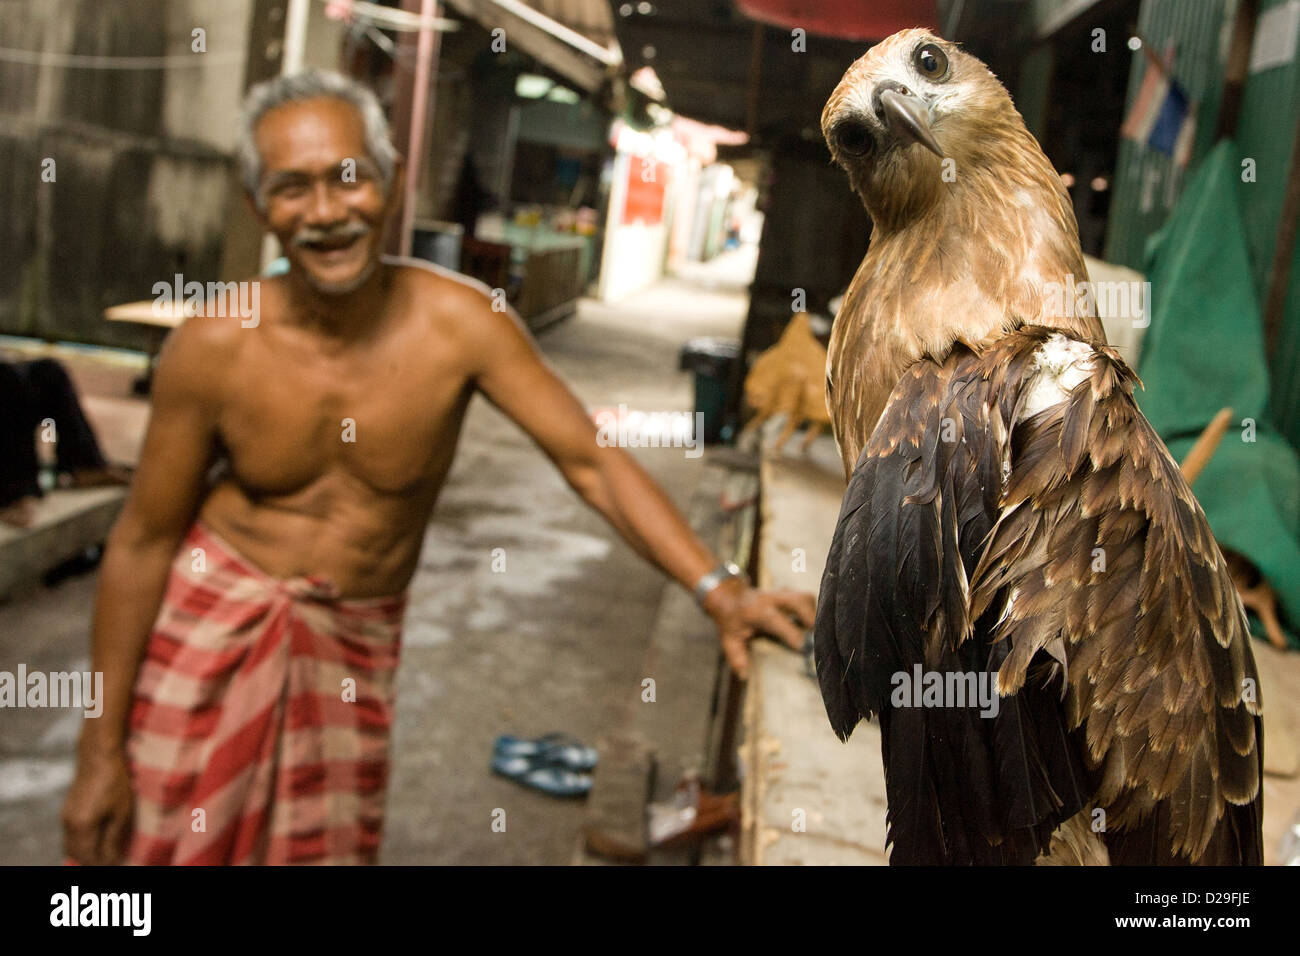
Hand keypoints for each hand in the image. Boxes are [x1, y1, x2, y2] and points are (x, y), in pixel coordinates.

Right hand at [62, 747, 133, 864]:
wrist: (99, 757)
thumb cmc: (115, 783)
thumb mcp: (121, 812)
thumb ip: (113, 838)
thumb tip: (112, 858)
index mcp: (81, 827)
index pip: (88, 857)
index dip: (103, 862)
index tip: (119, 861)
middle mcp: (68, 824)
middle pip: (76, 853)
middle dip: (92, 860)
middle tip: (112, 858)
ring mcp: (65, 816)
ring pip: (71, 844)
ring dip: (86, 851)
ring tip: (106, 849)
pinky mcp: (67, 809)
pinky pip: (71, 834)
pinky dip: (82, 841)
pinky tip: (98, 836)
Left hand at [702, 578, 815, 679]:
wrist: (729, 595)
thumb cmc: (731, 621)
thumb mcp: (729, 639)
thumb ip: (737, 657)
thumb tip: (745, 676)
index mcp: (756, 611)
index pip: (775, 620)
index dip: (790, 633)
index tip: (802, 648)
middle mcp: (771, 599)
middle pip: (798, 600)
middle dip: (811, 618)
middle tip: (818, 638)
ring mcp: (782, 593)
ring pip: (805, 598)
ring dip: (814, 615)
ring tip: (818, 633)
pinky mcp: (790, 593)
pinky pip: (807, 600)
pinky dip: (812, 612)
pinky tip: (813, 627)